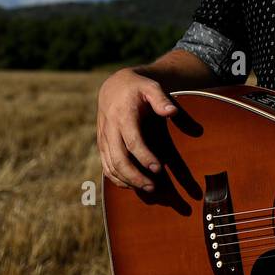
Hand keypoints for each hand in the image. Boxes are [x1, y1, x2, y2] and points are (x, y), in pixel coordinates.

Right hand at [96, 68, 178, 190]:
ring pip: (110, 165)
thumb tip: (172, 112)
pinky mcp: (102, 145)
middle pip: (118, 158)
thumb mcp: (151, 87)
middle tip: (153, 187)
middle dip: (135, 176)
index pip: (132, 141)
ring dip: (127, 180)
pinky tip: (131, 185)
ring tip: (147, 188)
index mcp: (122, 115)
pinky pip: (105, 166)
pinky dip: (116, 178)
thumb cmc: (138, 88)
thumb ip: (161, 99)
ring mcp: (104, 138)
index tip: (158, 168)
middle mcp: (110, 129)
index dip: (144, 157)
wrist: (114, 86)